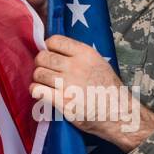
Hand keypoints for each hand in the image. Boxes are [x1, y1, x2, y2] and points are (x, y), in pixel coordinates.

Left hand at [30, 35, 153, 150]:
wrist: (118, 113)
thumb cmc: (109, 89)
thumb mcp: (99, 63)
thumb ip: (79, 56)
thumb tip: (56, 51)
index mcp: (85, 54)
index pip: (54, 40)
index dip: (48, 47)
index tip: (51, 54)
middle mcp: (75, 66)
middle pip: (42, 57)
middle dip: (41, 63)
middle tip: (46, 70)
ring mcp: (67, 84)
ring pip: (38, 73)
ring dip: (39, 78)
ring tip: (45, 83)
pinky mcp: (62, 101)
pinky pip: (38, 90)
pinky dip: (35, 90)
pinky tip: (41, 92)